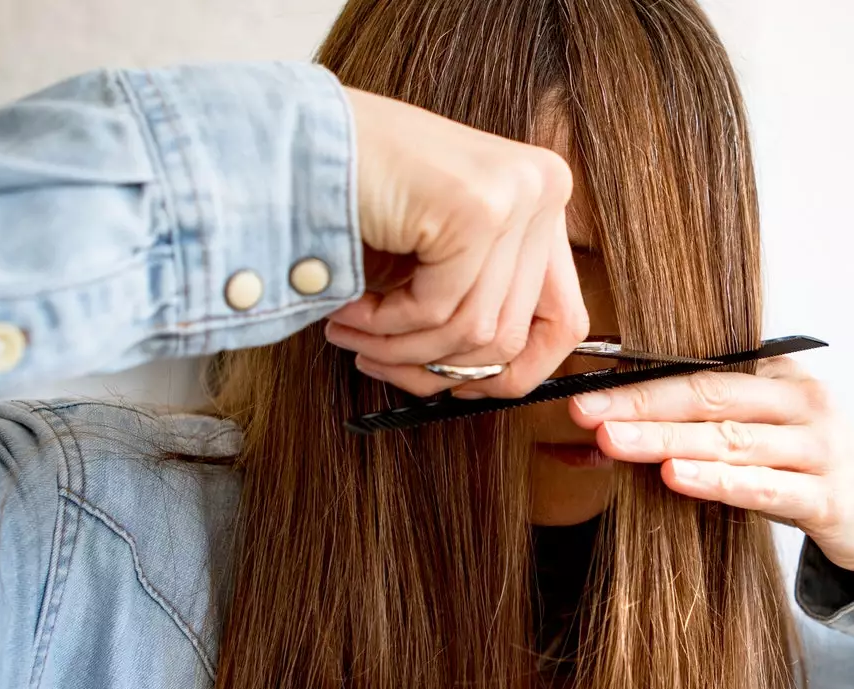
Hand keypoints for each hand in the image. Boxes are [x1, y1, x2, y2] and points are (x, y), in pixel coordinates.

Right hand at [323, 88, 588, 397]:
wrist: (288, 136)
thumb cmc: (359, 195)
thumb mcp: (442, 256)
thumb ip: (483, 304)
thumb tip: (499, 383)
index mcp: (546, 197)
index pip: (566, 322)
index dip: (512, 373)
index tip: (455, 387)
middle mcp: (545, 188)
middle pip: (515, 336)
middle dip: (437, 369)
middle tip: (377, 362)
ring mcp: (516, 194)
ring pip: (474, 333)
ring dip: (401, 349)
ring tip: (352, 334)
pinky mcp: (477, 207)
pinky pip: (438, 311)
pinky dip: (385, 325)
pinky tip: (348, 308)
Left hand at [569, 358, 853, 573]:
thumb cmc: (798, 468)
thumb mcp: (752, 437)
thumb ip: (687, 431)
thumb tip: (588, 441)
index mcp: (778, 372)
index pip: (700, 369)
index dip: (640, 379)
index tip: (586, 391)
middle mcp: (802, 400)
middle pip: (711, 396)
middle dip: (642, 404)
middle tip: (587, 411)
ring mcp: (818, 447)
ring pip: (732, 439)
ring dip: (667, 439)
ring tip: (616, 441)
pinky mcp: (826, 496)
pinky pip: (765, 487)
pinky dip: (718, 480)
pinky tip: (675, 477)